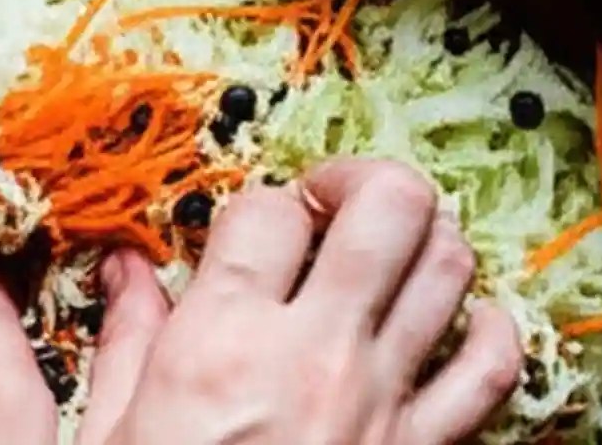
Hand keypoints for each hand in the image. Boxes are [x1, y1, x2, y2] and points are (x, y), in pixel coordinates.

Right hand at [79, 159, 522, 444]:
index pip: (264, 209)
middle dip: (362, 182)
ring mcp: (381, 399)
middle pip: (386, 208)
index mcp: (220, 341)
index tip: (250, 231)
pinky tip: (455, 322)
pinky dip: (489, 329)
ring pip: (448, 267)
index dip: (258, 204)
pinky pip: (493, 369)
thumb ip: (122, 339)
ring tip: (384, 250)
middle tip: (331, 205)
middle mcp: (313, 352)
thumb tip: (122, 267)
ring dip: (423, 239)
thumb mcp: (108, 434)